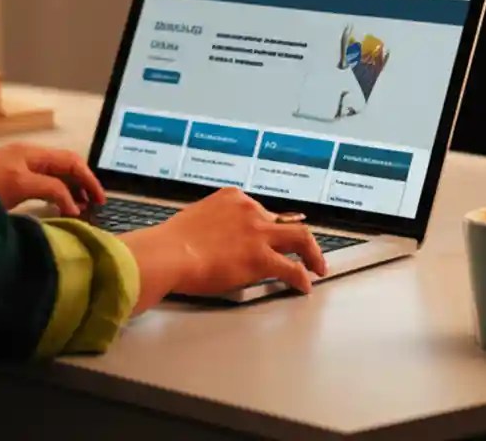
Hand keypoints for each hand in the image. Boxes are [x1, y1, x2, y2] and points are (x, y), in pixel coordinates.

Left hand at [0, 143, 105, 214]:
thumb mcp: (19, 187)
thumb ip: (49, 192)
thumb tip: (75, 206)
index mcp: (31, 155)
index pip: (69, 165)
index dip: (85, 185)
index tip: (96, 205)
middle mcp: (27, 155)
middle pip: (66, 164)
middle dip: (84, 182)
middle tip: (96, 204)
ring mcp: (18, 164)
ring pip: (56, 171)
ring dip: (72, 187)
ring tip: (80, 207)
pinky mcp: (10, 176)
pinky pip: (43, 178)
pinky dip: (57, 189)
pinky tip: (57, 204)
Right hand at [120, 188, 327, 312]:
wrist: (168, 253)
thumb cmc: (171, 242)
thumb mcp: (195, 218)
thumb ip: (214, 224)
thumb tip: (216, 238)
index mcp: (232, 198)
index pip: (262, 211)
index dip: (273, 227)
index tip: (279, 233)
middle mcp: (249, 210)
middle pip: (287, 222)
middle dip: (302, 238)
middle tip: (309, 251)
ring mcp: (258, 233)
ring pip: (300, 238)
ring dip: (312, 254)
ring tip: (317, 267)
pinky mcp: (261, 258)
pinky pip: (291, 268)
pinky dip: (302, 278)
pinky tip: (304, 285)